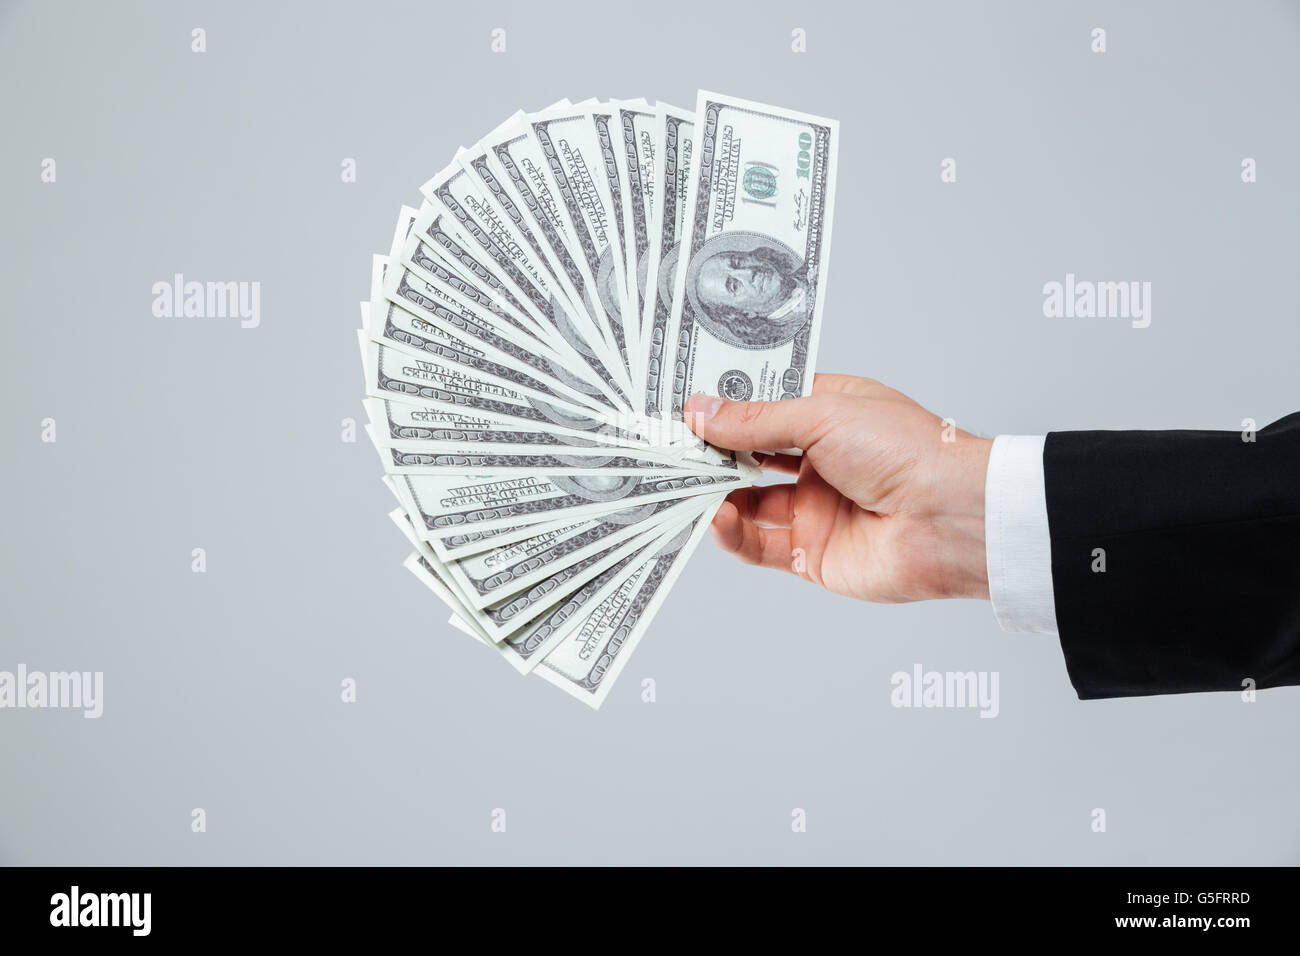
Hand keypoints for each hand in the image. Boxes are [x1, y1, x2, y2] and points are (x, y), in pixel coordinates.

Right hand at [685, 374, 991, 602]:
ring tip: (682, 483)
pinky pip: (759, 544)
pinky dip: (732, 533)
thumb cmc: (906, 451)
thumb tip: (699, 411)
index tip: (683, 402)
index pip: (766, 406)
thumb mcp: (821, 416)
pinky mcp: (813, 553)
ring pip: (748, 501)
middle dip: (711, 451)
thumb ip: (755, 420)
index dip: (727, 405)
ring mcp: (816, 508)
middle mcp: (822, 461)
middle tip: (668, 445)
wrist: (950, 519)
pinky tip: (716, 517)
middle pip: (750, 455)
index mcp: (831, 415)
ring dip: (714, 492)